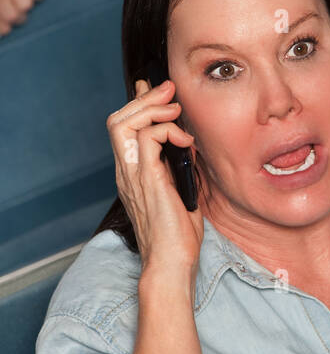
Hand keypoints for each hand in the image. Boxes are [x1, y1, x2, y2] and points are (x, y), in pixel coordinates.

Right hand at [106, 78, 202, 278]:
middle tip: (169, 90)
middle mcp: (127, 171)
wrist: (171, 263)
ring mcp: (133, 175)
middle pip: (118, 120)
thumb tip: (188, 143)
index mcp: (133, 173)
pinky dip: (167, 130)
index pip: (124, 129)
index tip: (161, 90)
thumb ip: (179, 166)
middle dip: (144, 98)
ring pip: (124, 124)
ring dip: (152, 107)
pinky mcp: (147, 180)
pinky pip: (147, 139)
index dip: (138, 104)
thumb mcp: (181, 190)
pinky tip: (186, 140)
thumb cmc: (178, 235)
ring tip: (175, 109)